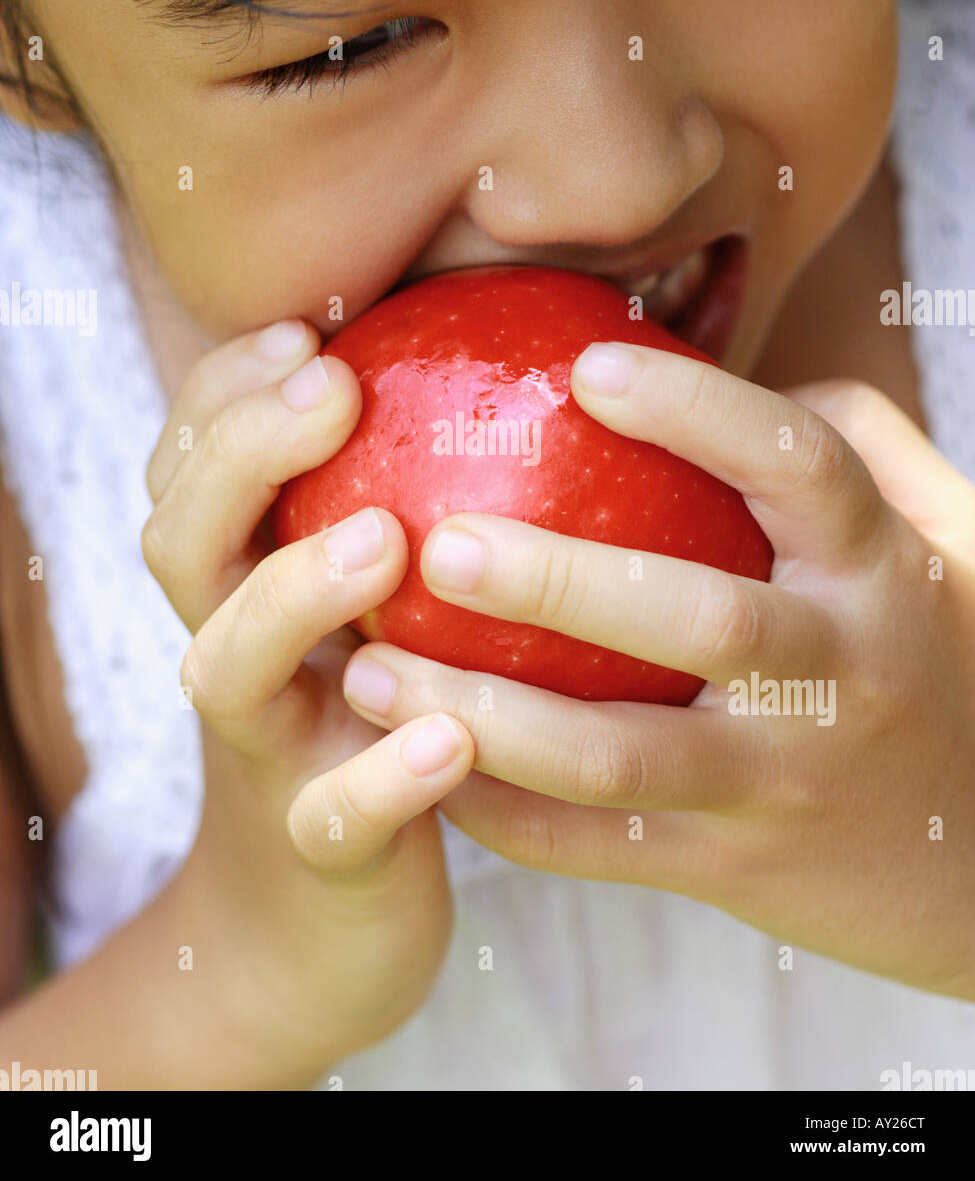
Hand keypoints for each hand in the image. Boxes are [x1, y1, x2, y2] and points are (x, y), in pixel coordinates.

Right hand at [141, 319, 473, 1073]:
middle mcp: (241, 661)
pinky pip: (334, 817)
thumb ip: (402, 511)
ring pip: (226, 673)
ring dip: (293, 596)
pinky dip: (384, 775)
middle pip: (182, 547)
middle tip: (333, 390)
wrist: (315, 935)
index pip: (194, 472)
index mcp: (247, 591)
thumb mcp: (374, 617)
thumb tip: (516, 382)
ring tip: (384, 537)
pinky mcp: (323, 855)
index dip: (226, 396)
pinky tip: (452, 733)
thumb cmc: (374, 734)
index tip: (310, 335)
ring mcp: (270, 758)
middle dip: (240, 458)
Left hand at [341, 344, 974, 1000]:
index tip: (586, 367)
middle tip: (440, 541)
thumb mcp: (939, 542)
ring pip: (622, 757)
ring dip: (490, 716)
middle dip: (561, 580)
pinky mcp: (732, 871)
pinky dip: (500, 809)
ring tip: (375, 667)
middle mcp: (841, 672)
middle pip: (700, 618)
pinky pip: (596, 847)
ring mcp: (784, 781)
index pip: (800, 467)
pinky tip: (413, 757)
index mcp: (883, 569)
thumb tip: (731, 360)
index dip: (698, 411)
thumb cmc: (939, 661)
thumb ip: (854, 446)